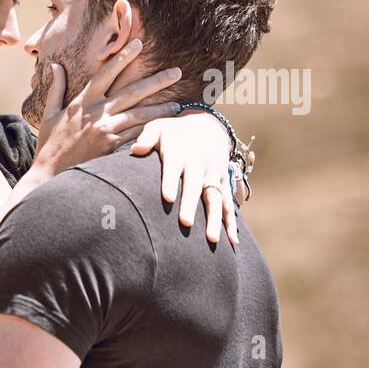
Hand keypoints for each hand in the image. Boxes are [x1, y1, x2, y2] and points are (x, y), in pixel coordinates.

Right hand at [32, 34, 182, 178]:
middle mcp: (96, 113)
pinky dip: (151, 131)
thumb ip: (56, 88)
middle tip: (178, 73)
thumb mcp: (49, 113)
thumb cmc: (49, 143)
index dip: (123, 58)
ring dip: (161, 109)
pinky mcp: (111, 147)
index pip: (106, 74)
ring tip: (178, 105)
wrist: (48, 172)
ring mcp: (105, 130)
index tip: (138, 44)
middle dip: (157, 82)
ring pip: (140, 115)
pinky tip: (165, 129)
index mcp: (82, 101)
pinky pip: (136, 135)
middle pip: (132, 92)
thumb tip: (54, 66)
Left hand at [130, 112, 239, 246]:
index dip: (171, 182)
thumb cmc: (174, 133)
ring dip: (215, 219)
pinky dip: (231, 222)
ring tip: (211, 239)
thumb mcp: (159, 128)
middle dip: (191, 205)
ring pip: (215, 198)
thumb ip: (147, 138)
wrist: (207, 126)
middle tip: (185, 224)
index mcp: (180, 152)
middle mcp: (199, 163)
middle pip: (195, 186)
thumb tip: (136, 149)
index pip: (174, 168)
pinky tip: (232, 241)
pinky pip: (229, 203)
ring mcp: (214, 174)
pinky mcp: (224, 182)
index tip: (168, 198)